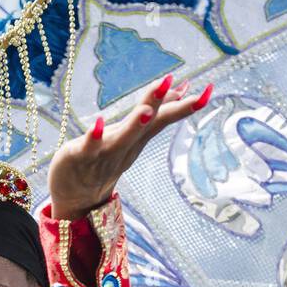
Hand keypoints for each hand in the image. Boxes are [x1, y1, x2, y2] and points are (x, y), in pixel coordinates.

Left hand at [46, 75, 211, 221]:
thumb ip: (152, 115)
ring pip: (122, 138)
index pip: (163, 118)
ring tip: (146, 110)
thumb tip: (179, 89)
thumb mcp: (130, 137)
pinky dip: (93, 136)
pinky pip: (88, 146)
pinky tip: (96, 122)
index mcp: (136, 139)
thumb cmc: (102, 162)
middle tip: (182, 87)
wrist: (76, 200)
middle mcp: (124, 146)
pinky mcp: (80, 157)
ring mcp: (103, 153)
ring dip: (135, 124)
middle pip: (147, 125)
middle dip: (163, 106)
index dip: (185, 105)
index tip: (210, 91)